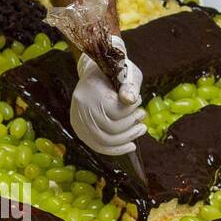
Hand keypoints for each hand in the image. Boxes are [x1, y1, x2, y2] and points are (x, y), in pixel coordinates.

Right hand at [70, 37, 146, 155]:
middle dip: (131, 128)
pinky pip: (98, 146)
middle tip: (143, 118)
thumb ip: (130, 86)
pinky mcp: (79, 129)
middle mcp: (80, 107)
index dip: (131, 110)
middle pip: (110, 129)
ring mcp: (77, 120)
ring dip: (126, 139)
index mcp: (90, 90)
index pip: (115, 111)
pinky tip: (130, 145)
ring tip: (141, 129)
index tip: (139, 100)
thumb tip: (130, 100)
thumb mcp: (126, 72)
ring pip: (104, 141)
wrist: (95, 73)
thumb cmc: (114, 72)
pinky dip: (116, 149)